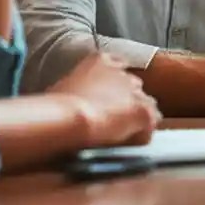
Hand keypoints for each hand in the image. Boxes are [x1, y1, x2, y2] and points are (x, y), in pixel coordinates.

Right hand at [46, 53, 160, 146]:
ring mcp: (136, 91)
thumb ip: (75, 87)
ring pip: (144, 106)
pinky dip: (140, 135)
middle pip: (133, 87)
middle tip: (111, 119)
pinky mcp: (144, 111)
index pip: (117, 64)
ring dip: (135, 118)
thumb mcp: (60, 88)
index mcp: (100, 61)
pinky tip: (125, 143)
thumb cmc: (55, 107)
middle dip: (126, 102)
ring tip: (119, 134)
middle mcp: (122, 72)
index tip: (108, 96)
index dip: (114, 83)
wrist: (70, 118)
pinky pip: (149, 126)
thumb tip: (73, 100)